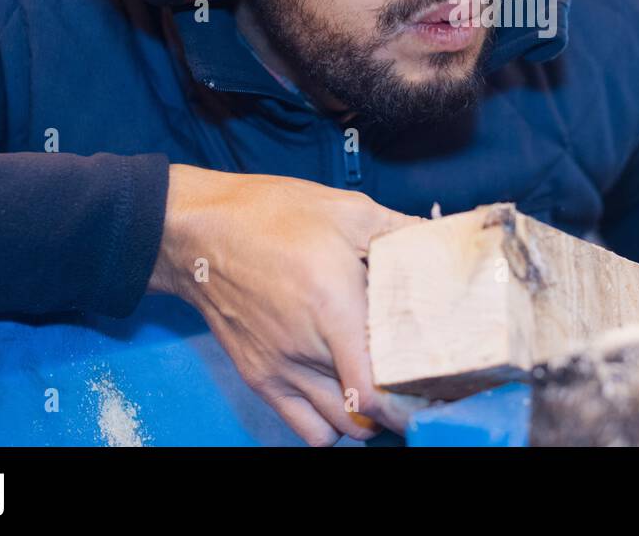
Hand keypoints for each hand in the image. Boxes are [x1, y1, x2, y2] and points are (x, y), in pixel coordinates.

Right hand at [148, 163, 423, 444]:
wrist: (199, 231)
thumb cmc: (271, 216)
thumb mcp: (347, 209)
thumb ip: (400, 230)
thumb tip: (439, 241)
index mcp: (334, 306)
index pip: (374, 391)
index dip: (409, 403)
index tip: (433, 392)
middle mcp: (306, 348)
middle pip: (362, 415)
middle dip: (396, 410)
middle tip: (415, 389)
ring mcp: (279, 368)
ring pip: (337, 428)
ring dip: (364, 420)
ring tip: (381, 394)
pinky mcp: (259, 376)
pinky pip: (303, 429)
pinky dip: (328, 425)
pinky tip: (342, 398)